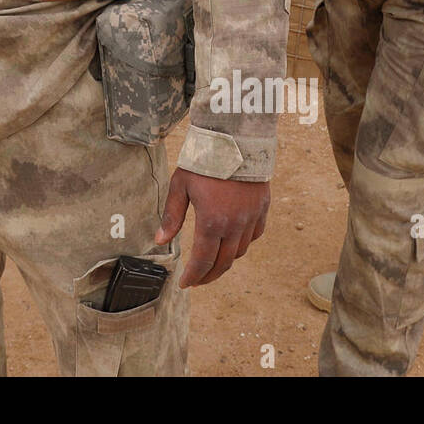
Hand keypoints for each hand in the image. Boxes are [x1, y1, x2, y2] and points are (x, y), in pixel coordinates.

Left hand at [155, 168, 269, 286]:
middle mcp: (234, 225)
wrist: (235, 138)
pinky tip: (232, 242)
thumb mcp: (180, 185)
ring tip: (212, 263)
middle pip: (223, 263)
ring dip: (225, 262)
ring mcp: (251, 218)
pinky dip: (242, 244)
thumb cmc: (204, 160)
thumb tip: (160, 240)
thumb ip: (172, 216)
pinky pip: (254, 235)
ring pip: (240, 251)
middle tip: (197, 280)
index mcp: (212, 222)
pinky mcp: (262, 208)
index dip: (193, 276)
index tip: (185, 284)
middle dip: (208, 276)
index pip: (203, 261)